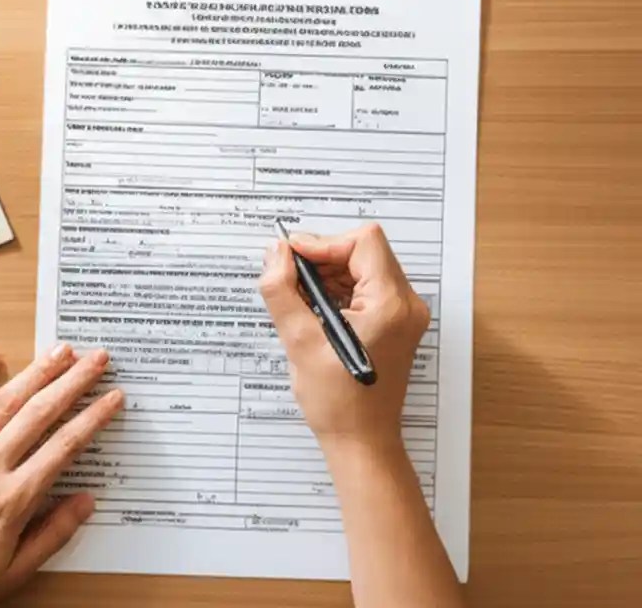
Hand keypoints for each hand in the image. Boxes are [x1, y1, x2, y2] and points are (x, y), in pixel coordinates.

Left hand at [0, 345, 122, 607]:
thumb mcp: (13, 572)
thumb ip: (53, 533)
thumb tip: (85, 502)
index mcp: (13, 499)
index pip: (65, 446)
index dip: (94, 417)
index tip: (112, 398)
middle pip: (40, 413)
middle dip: (73, 382)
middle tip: (96, 358)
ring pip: (2, 402)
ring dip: (35, 373)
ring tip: (59, 351)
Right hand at [258, 223, 429, 452]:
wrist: (361, 440)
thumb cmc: (338, 402)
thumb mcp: (299, 341)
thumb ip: (282, 290)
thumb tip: (275, 254)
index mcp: (390, 305)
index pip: (362, 242)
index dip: (323, 243)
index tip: (293, 257)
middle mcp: (406, 305)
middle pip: (364, 251)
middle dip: (323, 259)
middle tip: (291, 278)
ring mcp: (404, 315)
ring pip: (364, 268)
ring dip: (329, 275)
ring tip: (301, 300)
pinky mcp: (396, 324)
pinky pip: (368, 289)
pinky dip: (339, 291)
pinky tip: (316, 312)